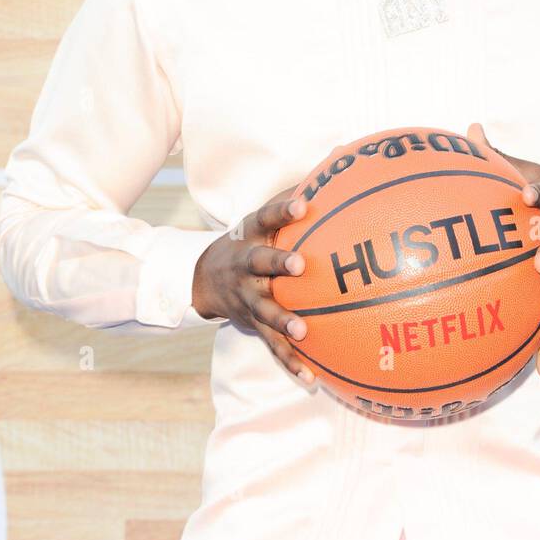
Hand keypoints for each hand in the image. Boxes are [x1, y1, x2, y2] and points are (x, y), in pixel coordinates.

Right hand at [192, 186, 317, 393]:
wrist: (203, 279)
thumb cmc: (250, 242)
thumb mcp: (261, 218)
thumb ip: (295, 195)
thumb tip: (337, 161)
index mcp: (250, 236)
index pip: (266, 217)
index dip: (283, 210)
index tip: (303, 204)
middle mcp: (245, 266)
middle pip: (259, 263)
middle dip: (278, 263)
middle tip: (300, 266)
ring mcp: (247, 298)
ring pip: (264, 309)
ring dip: (283, 320)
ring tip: (303, 330)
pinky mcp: (252, 325)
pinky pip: (273, 346)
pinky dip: (291, 361)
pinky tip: (311, 378)